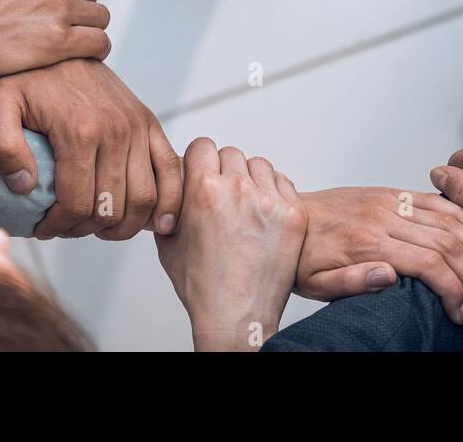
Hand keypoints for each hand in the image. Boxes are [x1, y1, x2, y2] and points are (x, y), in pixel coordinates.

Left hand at [0, 59, 181, 239]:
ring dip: (124, 224)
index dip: (59, 227)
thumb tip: (26, 189)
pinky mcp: (149, 122)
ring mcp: (137, 126)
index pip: (77, 204)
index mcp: (80, 131)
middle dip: (87, 229)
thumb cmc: (25, 77)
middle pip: (111, 207)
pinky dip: (170, 201)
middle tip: (68, 227)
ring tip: (100, 226)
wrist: (60, 44)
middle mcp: (116, 130)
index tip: (43, 227)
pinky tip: (156, 222)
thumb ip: (4, 148)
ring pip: (144, 198)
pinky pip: (171, 170)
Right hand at [155, 139, 306, 350]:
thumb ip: (172, 206)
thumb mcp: (168, 242)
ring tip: (245, 207)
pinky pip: (283, 182)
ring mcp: (269, 200)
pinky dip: (273, 193)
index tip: (202, 172)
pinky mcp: (293, 214)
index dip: (199, 160)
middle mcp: (237, 189)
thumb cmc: (203, 286)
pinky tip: (263, 216)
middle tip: (223, 196)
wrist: (237, 317)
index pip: (202, 146)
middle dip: (224, 171)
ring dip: (250, 179)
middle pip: (231, 154)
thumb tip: (174, 190)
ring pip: (259, 165)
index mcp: (203, 189)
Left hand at [296, 187, 462, 322]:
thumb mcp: (317, 284)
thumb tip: (392, 277)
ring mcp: (388, 201)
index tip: (461, 313)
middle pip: (446, 243)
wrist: (287, 219)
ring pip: (447, 220)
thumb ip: (354, 282)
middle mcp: (383, 217)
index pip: (429, 264)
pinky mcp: (389, 193)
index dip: (454, 291)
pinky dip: (461, 214)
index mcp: (368, 244)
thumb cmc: (302, 256)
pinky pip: (433, 199)